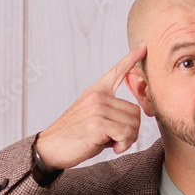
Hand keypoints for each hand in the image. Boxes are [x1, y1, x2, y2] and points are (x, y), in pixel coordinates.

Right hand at [34, 45, 146, 169]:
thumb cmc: (74, 136)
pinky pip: (126, 133)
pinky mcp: (98, 124)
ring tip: (113, 143)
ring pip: (133, 124)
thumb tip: (134, 118)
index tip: (143, 47)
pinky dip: (124, 145)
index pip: (116, 71)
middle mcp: (98, 96)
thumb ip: (110, 111)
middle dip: (131, 130)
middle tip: (117, 139)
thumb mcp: (92, 117)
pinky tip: (113, 148)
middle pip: (135, 111)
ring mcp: (97, 109)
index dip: (131, 59)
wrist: (51, 147)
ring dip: (128, 139)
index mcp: (96, 92)